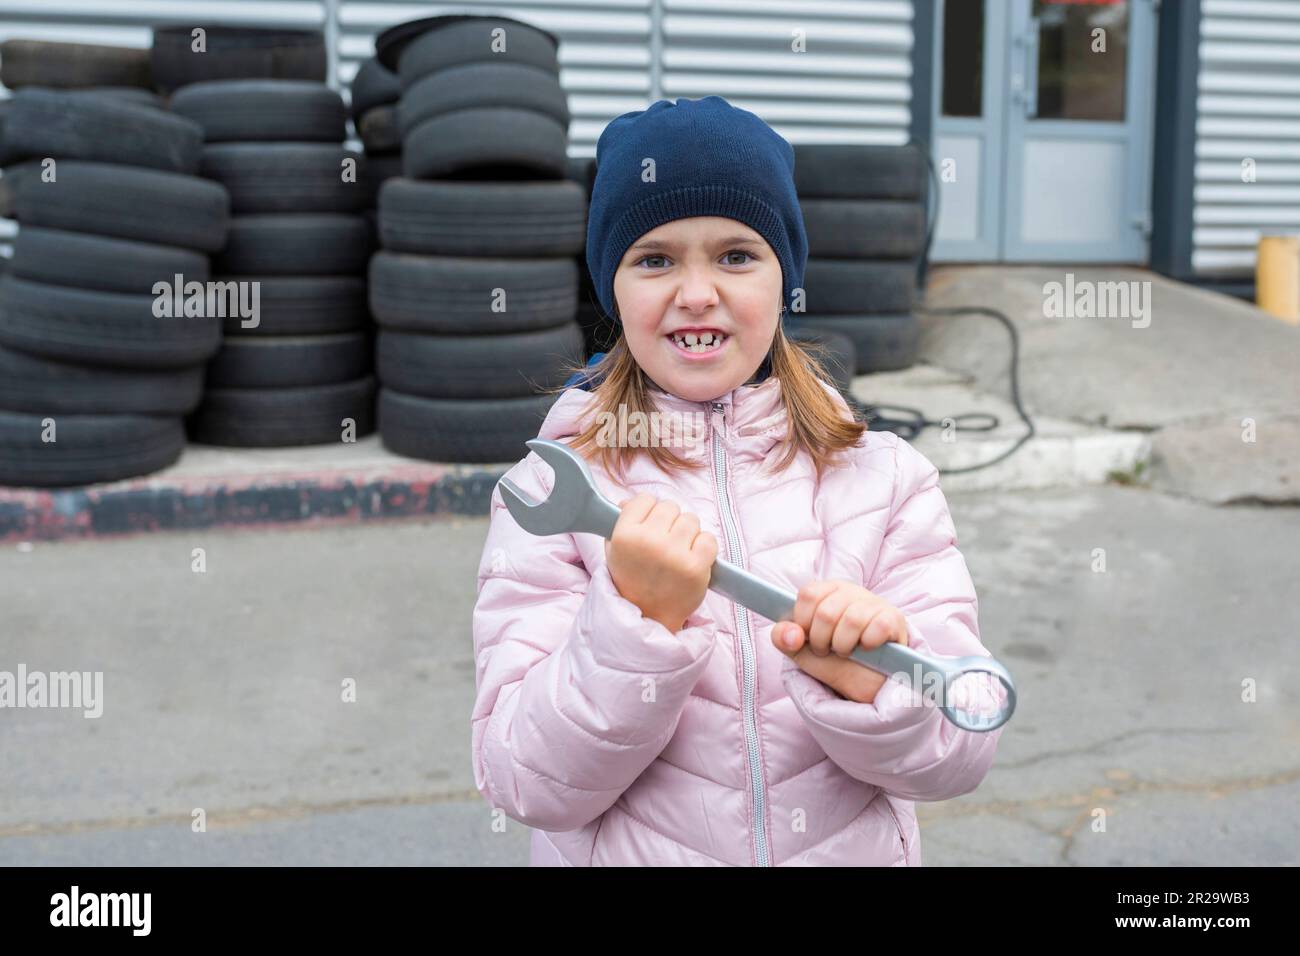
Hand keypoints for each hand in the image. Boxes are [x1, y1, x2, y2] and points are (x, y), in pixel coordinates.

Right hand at [605, 493, 717, 632]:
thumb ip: (620, 523)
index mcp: (624, 535)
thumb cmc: (632, 581)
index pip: (644, 499)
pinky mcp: (696, 567)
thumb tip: (629, 501)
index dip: (648, 512)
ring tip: (678, 553)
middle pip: (670, 507)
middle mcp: (648, 541)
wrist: (649, 618)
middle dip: (670, 523)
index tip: (649, 527)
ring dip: (688, 534)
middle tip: (664, 544)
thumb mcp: (614, 552)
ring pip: (691, 519)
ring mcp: (673, 554)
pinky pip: (709, 538)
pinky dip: (705, 547)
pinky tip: (692, 559)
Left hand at [771, 580, 908, 703]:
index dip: (803, 622)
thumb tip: (790, 635)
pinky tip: (867, 649)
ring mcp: (875, 603)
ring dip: (843, 646)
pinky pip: (877, 627)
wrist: (866, 682)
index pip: (808, 594)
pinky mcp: (894, 619)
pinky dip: (867, 645)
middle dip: (821, 640)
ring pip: (852, 620)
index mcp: (826, 591)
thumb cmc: (833, 659)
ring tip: (845, 652)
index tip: (807, 639)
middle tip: (827, 650)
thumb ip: (784, 638)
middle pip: (826, 612)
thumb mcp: (802, 650)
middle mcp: (851, 591)